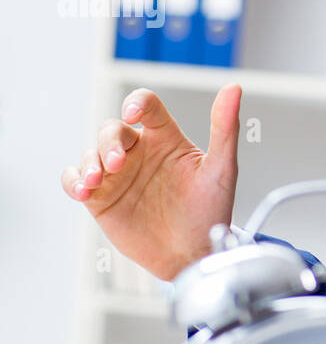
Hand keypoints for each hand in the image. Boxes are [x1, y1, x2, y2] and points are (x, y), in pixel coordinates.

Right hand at [61, 84, 241, 281]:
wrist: (194, 255)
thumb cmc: (211, 211)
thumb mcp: (222, 169)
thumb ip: (225, 129)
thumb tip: (234, 88)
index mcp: (165, 139)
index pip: (147, 107)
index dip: (137, 103)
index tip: (133, 114)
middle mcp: (139, 152)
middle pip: (112, 130)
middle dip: (109, 142)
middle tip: (118, 163)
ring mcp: (118, 175)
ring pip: (91, 153)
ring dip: (89, 162)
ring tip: (96, 180)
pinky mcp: (101, 198)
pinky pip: (75, 180)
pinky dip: (73, 180)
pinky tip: (83, 190)